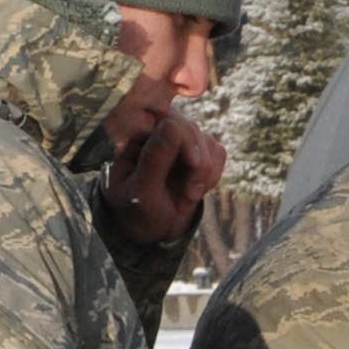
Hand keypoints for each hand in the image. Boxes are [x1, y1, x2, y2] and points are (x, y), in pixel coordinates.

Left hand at [101, 113, 225, 247]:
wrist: (152, 231)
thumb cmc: (137, 212)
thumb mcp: (142, 192)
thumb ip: (154, 159)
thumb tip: (171, 125)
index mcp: (131, 137)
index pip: (163, 117)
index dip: (183, 137)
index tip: (193, 165)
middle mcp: (154, 132)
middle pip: (189, 128)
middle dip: (197, 164)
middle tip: (190, 195)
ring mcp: (177, 141)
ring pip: (206, 140)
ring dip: (205, 174)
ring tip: (188, 198)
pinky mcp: (196, 151)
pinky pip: (217, 151)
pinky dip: (213, 175)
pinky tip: (196, 191)